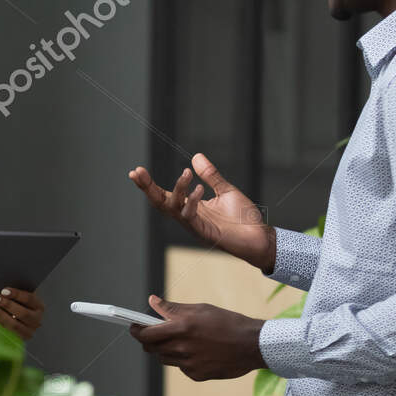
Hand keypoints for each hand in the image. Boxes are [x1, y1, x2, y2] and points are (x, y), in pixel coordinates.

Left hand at [0, 286, 44, 339]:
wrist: (20, 319)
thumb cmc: (18, 303)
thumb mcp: (20, 297)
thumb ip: (14, 293)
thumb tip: (1, 289)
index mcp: (39, 306)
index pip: (29, 299)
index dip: (16, 294)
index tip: (4, 290)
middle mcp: (36, 320)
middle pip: (22, 313)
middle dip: (7, 305)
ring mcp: (29, 332)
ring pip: (14, 324)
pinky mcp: (19, 339)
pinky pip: (6, 332)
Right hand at [128, 153, 274, 269]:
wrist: (259, 238)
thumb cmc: (243, 218)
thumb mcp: (226, 191)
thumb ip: (211, 176)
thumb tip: (195, 156)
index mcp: (191, 207)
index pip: (164, 194)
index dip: (149, 184)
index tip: (136, 171)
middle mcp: (189, 217)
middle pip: (160, 203)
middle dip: (147, 188)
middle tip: (136, 172)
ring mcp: (195, 226)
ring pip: (174, 209)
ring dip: (178, 190)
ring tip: (186, 173)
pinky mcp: (206, 234)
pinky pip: (192, 218)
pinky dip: (193, 203)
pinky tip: (200, 189)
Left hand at [129, 295, 264, 381]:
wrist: (253, 345)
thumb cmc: (227, 322)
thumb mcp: (200, 309)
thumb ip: (173, 308)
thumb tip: (152, 302)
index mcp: (181, 328)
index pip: (146, 334)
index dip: (136, 331)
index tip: (132, 327)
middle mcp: (182, 348)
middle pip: (151, 349)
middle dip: (148, 341)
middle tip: (152, 333)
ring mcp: (189, 364)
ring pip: (165, 358)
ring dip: (165, 349)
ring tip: (178, 340)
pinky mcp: (197, 375)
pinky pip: (181, 367)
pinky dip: (183, 359)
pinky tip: (197, 351)